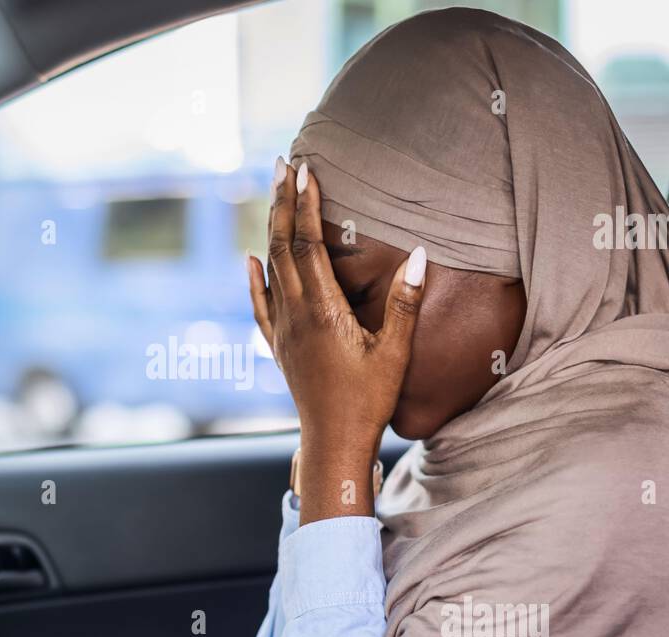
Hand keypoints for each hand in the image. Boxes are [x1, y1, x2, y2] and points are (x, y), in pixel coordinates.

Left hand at [247, 158, 425, 522]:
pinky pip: (260, 304)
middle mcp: (295, 315)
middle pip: (282, 246)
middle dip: (282, 201)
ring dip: (271, 229)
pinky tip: (249, 259)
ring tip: (274, 194)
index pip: (309, 244)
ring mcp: (283, 331)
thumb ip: (405, 302)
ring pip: (270, 268)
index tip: (305, 169)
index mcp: (323, 311)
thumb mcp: (395, 352)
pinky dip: (254, 277)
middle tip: (282, 162)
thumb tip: (419, 253)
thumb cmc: (369, 400)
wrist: (334, 442)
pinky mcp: (279, 347)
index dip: (307, 204)